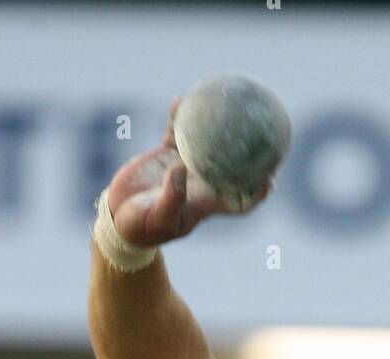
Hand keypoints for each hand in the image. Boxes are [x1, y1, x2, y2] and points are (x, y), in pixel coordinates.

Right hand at [105, 98, 274, 246]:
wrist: (119, 217)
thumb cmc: (142, 227)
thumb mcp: (158, 218)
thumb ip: (172, 197)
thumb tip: (181, 169)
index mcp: (205, 204)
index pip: (239, 200)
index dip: (256, 193)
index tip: (271, 180)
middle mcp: (201, 183)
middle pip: (232, 167)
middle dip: (249, 155)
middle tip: (263, 134)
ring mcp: (184, 167)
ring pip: (207, 143)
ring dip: (217, 127)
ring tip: (227, 104)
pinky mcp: (165, 155)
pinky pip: (176, 132)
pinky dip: (179, 118)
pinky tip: (180, 100)